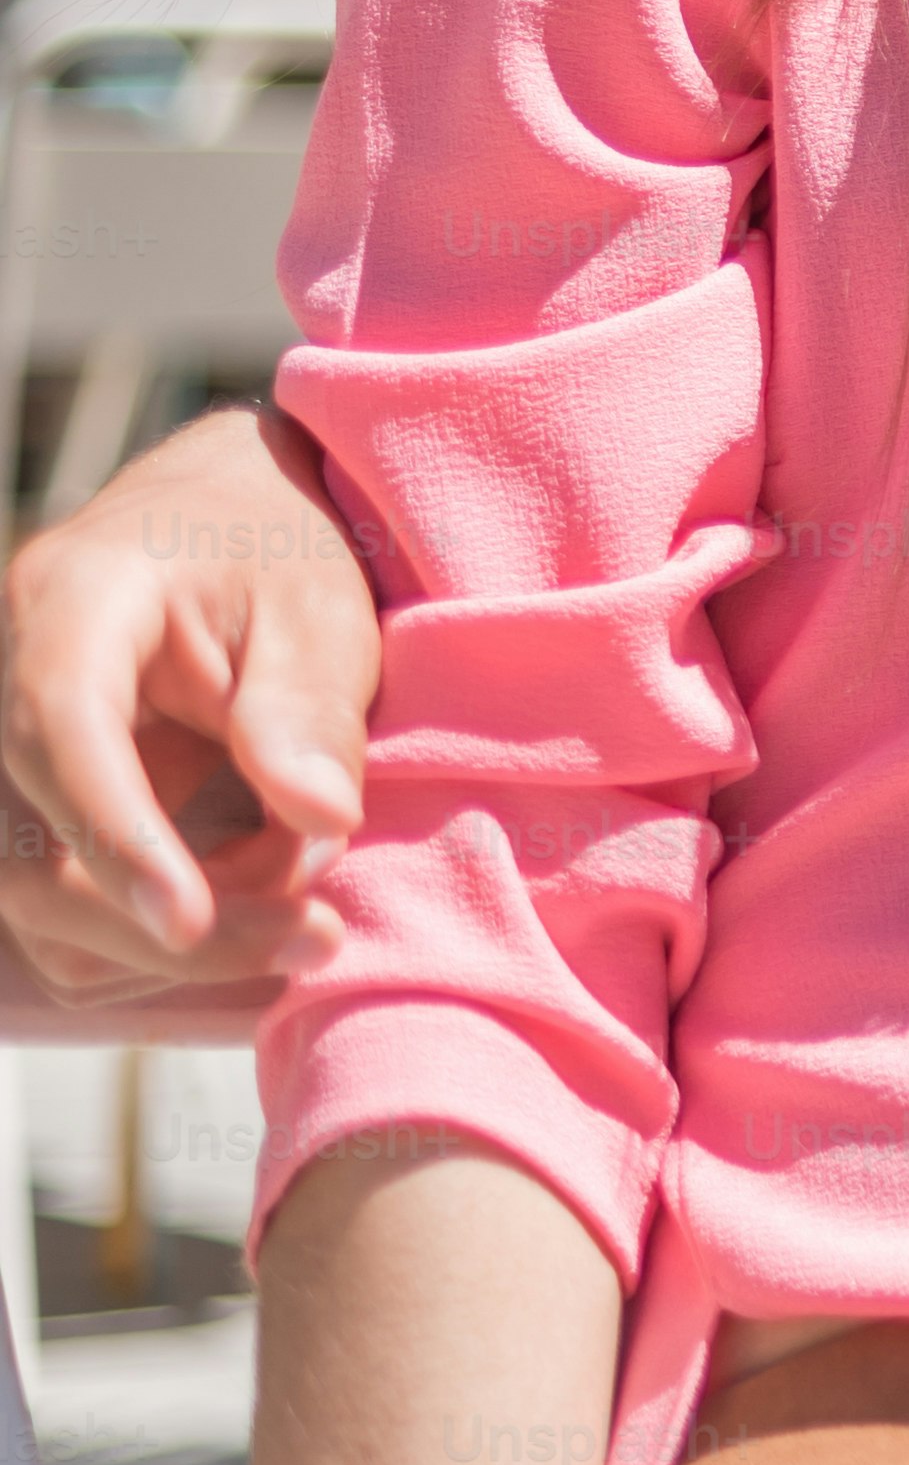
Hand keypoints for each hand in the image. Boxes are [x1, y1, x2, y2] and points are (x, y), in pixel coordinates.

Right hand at [0, 402, 379, 1000]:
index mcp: (67, 606)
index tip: (187, 919)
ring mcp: (5, 763)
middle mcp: (4, 687)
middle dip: (173, 919)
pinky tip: (254, 900)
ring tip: (305, 907)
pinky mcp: (30, 813)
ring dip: (177, 939)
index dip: (114, 834)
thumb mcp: (316, 607)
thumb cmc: (271, 554)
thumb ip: (308, 708)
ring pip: (41, 904)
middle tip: (319, 936)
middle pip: (29, 854)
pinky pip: (64, 915)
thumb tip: (321, 821)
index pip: (59, 731)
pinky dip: (159, 935)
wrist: (216, 525)